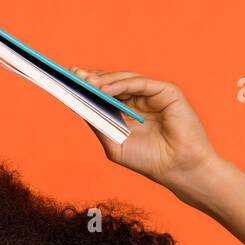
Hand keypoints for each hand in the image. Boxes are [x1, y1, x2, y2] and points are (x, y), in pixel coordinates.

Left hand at [69, 68, 219, 190]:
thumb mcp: (115, 144)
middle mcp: (139, 99)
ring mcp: (153, 94)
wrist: (178, 169)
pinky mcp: (166, 91)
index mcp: (126, 111)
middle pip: (112, 82)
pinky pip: (140, 83)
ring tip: (87, 83)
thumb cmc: (148, 160)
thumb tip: (80, 105)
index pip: (104, 93)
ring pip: (125, 80)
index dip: (87, 86)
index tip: (67, 80)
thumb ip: (99, 124)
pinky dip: (121, 84)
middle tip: (74, 75)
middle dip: (92, 78)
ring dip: (104, 80)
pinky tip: (104, 90)